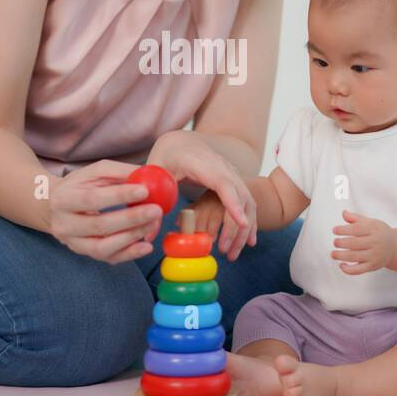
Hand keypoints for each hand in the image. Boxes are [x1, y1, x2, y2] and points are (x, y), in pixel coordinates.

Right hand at [47, 160, 164, 263]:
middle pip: (99, 225)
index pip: (92, 198)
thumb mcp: (94, 172)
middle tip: (156, 210)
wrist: (55, 208)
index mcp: (63, 199)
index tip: (145, 190)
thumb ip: (119, 172)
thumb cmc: (79, 186)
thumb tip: (147, 176)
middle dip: (131, 218)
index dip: (120, 196)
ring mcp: (73, 243)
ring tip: (153, 224)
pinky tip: (146, 246)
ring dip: (132, 237)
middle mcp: (63, 224)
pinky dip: (129, 254)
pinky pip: (108, 258)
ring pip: (103, 246)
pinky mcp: (85, 254)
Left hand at [149, 130, 256, 260]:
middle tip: (225, 252)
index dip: (233, 203)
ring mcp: (232, 174)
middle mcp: (223, 167)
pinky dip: (249, 222)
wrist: (182, 141)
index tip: (241, 223)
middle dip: (237, 226)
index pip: (223, 183)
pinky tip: (247, 242)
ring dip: (245, 229)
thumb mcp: (155, 174)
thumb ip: (154, 202)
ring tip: (232, 254)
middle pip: (240, 197)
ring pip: (248, 202)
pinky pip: (247, 203)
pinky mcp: (235, 182)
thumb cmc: (167, 156)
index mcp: (202, 163)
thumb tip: (147, 236)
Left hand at [331, 209, 393, 273]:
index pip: (356, 229)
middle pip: (354, 243)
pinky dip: (348, 270)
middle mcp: (375, 243)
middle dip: (341, 243)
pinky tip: (341, 265)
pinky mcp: (372, 266)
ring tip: (333, 254)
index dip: (343, 230)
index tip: (335, 230)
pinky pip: (358, 270)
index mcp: (374, 229)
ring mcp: (374, 256)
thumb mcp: (370, 222)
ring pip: (354, 257)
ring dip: (340, 256)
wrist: (394, 247)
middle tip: (335, 242)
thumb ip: (356, 218)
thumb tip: (344, 213)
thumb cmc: (379, 233)